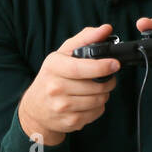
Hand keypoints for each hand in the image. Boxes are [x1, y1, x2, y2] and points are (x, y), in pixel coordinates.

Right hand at [17, 23, 119, 144]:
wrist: (36, 108)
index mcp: (53, 67)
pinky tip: (89, 101)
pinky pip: (96, 113)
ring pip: (98, 100)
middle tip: (108, 77)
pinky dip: (98, 107)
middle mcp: (55, 88)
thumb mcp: (62, 54)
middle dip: (108, 81)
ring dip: (104, 94)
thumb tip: (105, 29)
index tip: (115, 64)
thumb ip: (85, 39)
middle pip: (94, 86)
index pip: (80, 68)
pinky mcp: (69, 122)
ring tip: (98, 88)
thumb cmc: (52, 77)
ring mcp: (61, 107)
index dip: (101, 66)